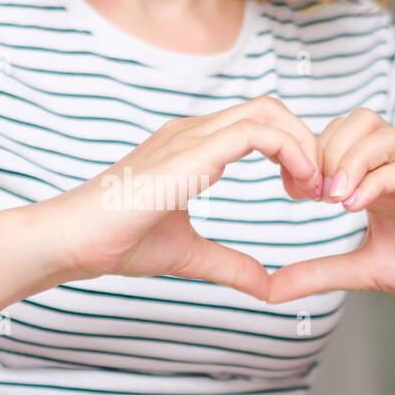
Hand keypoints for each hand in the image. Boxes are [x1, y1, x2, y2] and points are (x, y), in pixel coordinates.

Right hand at [40, 97, 322, 299]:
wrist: (73, 240)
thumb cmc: (116, 242)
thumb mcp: (189, 254)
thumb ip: (230, 264)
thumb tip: (266, 286)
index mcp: (191, 147)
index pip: (258, 125)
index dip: (292, 151)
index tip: (306, 193)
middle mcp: (193, 131)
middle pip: (270, 109)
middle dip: (306, 142)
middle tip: (321, 190)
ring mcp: (190, 135)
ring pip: (268, 112)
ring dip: (304, 145)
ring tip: (315, 189)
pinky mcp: (191, 151)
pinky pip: (257, 132)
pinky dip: (290, 151)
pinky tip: (299, 185)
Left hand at [267, 108, 394, 307]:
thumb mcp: (361, 271)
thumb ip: (317, 274)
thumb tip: (270, 290)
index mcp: (375, 176)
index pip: (336, 136)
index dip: (308, 155)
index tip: (294, 192)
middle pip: (357, 121)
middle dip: (326, 150)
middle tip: (313, 192)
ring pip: (381, 134)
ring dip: (349, 159)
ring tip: (333, 196)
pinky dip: (375, 181)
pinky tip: (355, 205)